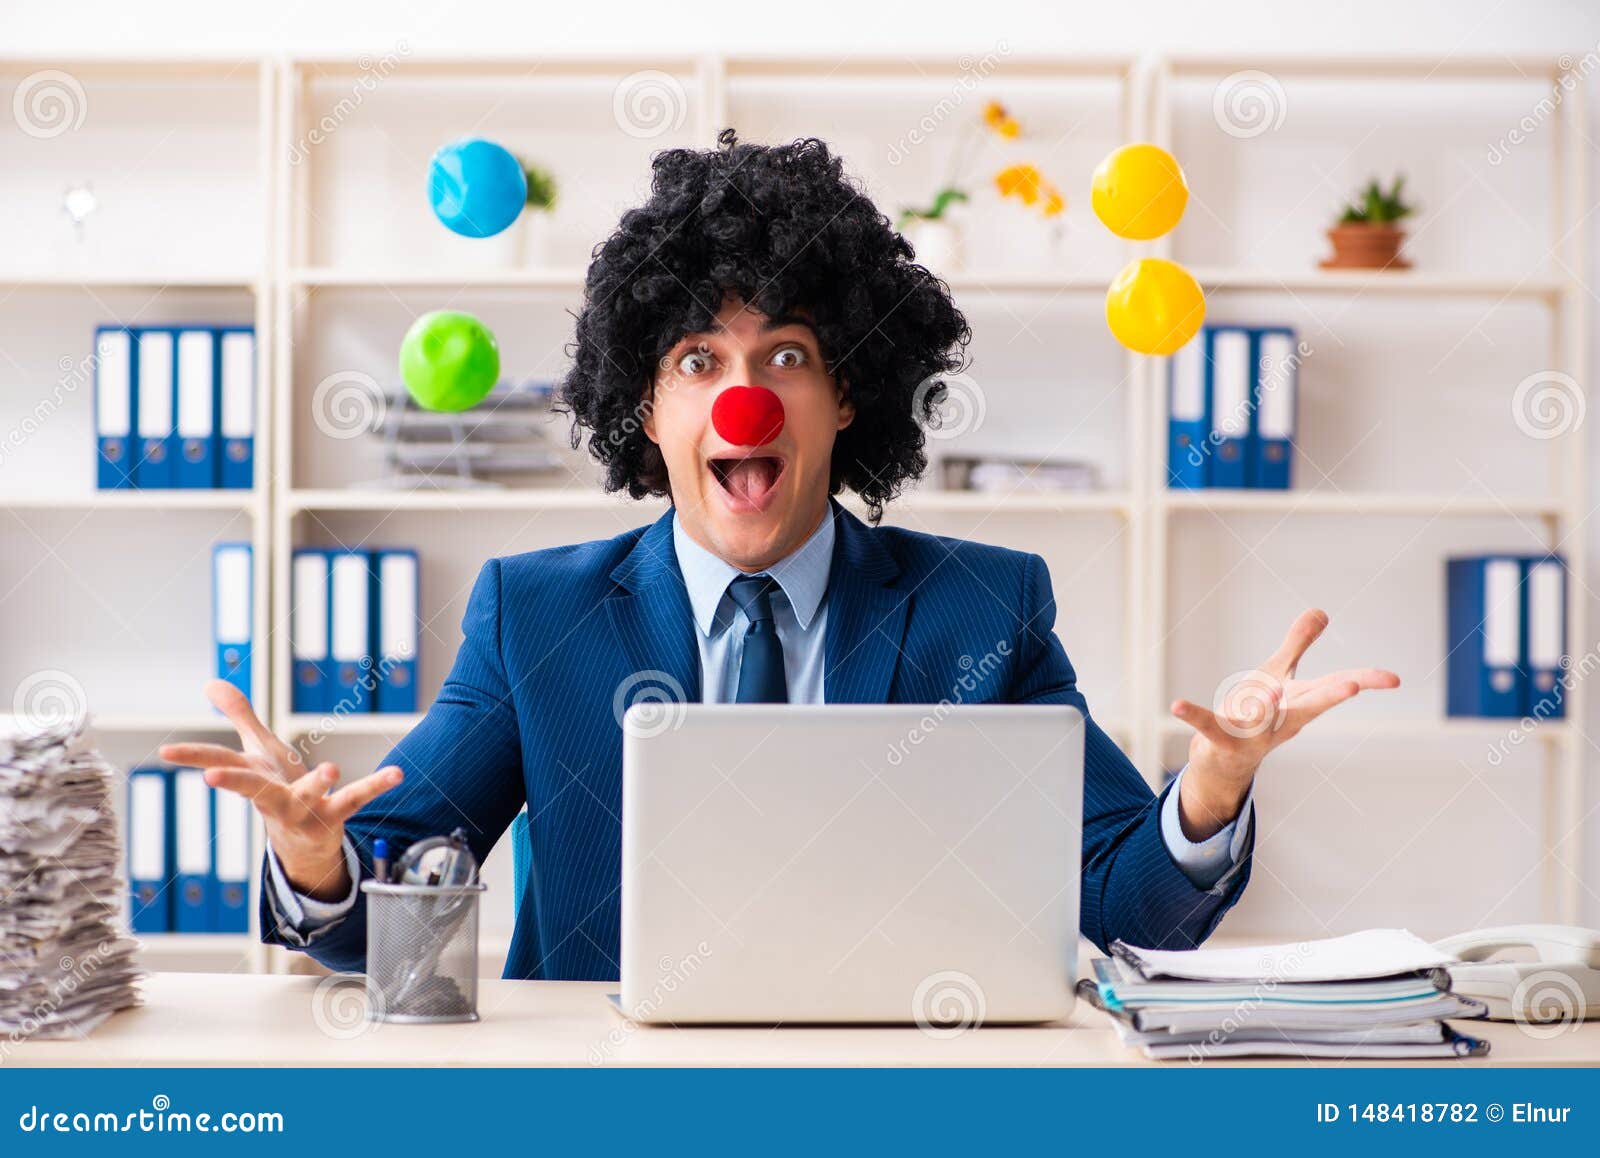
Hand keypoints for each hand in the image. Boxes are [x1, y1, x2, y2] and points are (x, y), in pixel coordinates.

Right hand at [158, 681, 403, 900]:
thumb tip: (210, 682)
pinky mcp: (336, 815)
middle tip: (212, 776)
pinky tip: (397, 774)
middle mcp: (275, 797)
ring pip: (307, 797)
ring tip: (329, 769)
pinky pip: (357, 798)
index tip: (165, 751)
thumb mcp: (258, 750)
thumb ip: (239, 715)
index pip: (220, 761)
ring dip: (317, 784)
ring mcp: (305, 809)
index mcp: (256, 777)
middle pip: (252, 789)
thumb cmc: (278, 788)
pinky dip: (377, 784)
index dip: (192, 755)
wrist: (304, 843)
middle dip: (233, 781)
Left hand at [1169, 609, 1399, 841]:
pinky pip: (1207, 727)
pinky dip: (1193, 716)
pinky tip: (1177, 705)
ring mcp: (1252, 734)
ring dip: (1264, 707)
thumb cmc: (1256, 713)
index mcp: (1297, 704)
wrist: (1225, 761)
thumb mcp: (1277, 676)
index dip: (1365, 681)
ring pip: (1260, 720)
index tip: (1394, 678)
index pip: (1334, 689)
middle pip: (1309, 707)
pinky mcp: (1221, 741)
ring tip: (1268, 692)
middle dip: (1330, 696)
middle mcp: (1280, 721)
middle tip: (1355, 684)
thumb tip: (1321, 611)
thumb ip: (1298, 644)